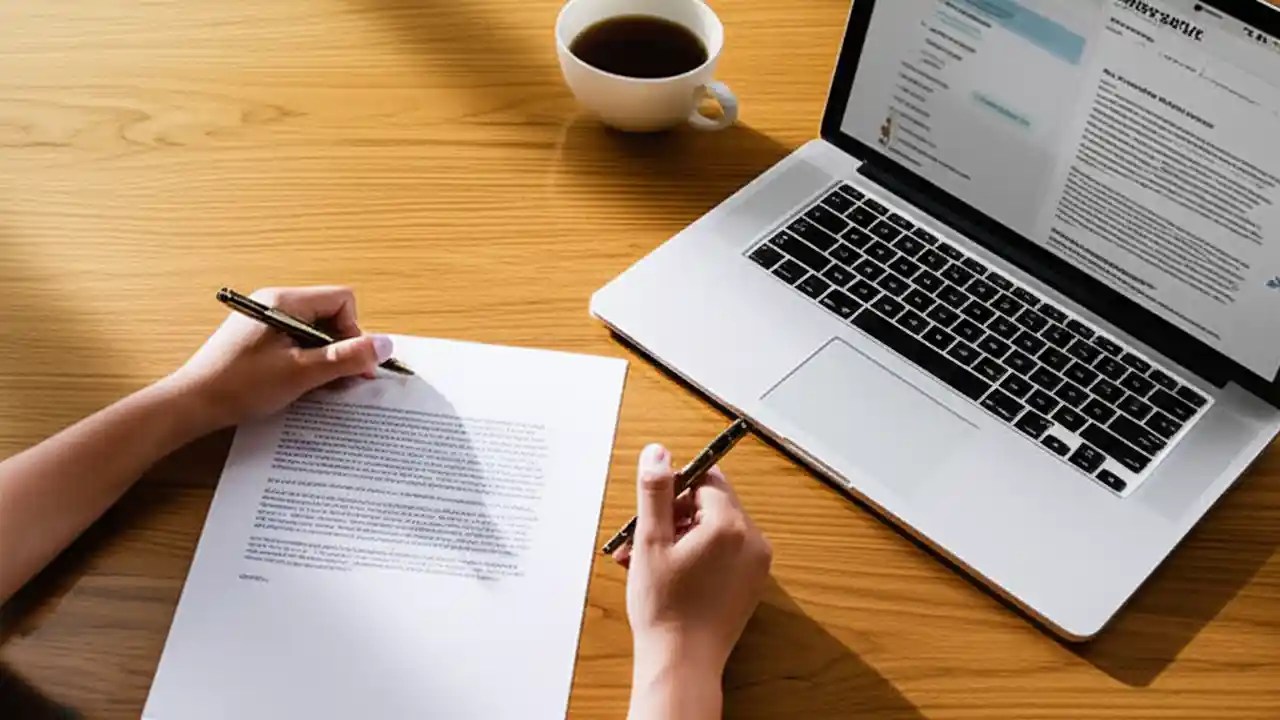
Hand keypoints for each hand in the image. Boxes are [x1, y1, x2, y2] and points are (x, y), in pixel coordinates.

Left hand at [166, 286, 392, 431]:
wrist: (191, 403)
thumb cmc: (240, 386)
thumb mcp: (301, 373)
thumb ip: (346, 358)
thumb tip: (386, 345)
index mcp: (285, 301)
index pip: (342, 300)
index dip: (355, 332)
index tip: (352, 365)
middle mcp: (277, 303)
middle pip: (331, 315)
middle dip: (342, 348)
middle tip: (340, 381)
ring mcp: (267, 320)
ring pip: (316, 331)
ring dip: (326, 358)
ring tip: (319, 386)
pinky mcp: (261, 338)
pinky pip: (298, 342)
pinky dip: (308, 362)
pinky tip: (302, 385)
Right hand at [618, 444, 771, 716]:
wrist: (682, 663)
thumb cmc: (665, 608)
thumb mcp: (650, 541)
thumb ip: (656, 491)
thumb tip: (658, 452)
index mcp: (730, 525)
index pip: (706, 478)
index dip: (675, 487)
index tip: (652, 506)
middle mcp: (752, 540)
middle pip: (713, 502)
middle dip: (676, 513)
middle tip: (643, 536)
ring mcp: (756, 564)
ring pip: (717, 528)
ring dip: (683, 534)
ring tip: (650, 558)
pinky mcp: (751, 583)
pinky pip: (726, 551)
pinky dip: (699, 552)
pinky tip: (671, 571)